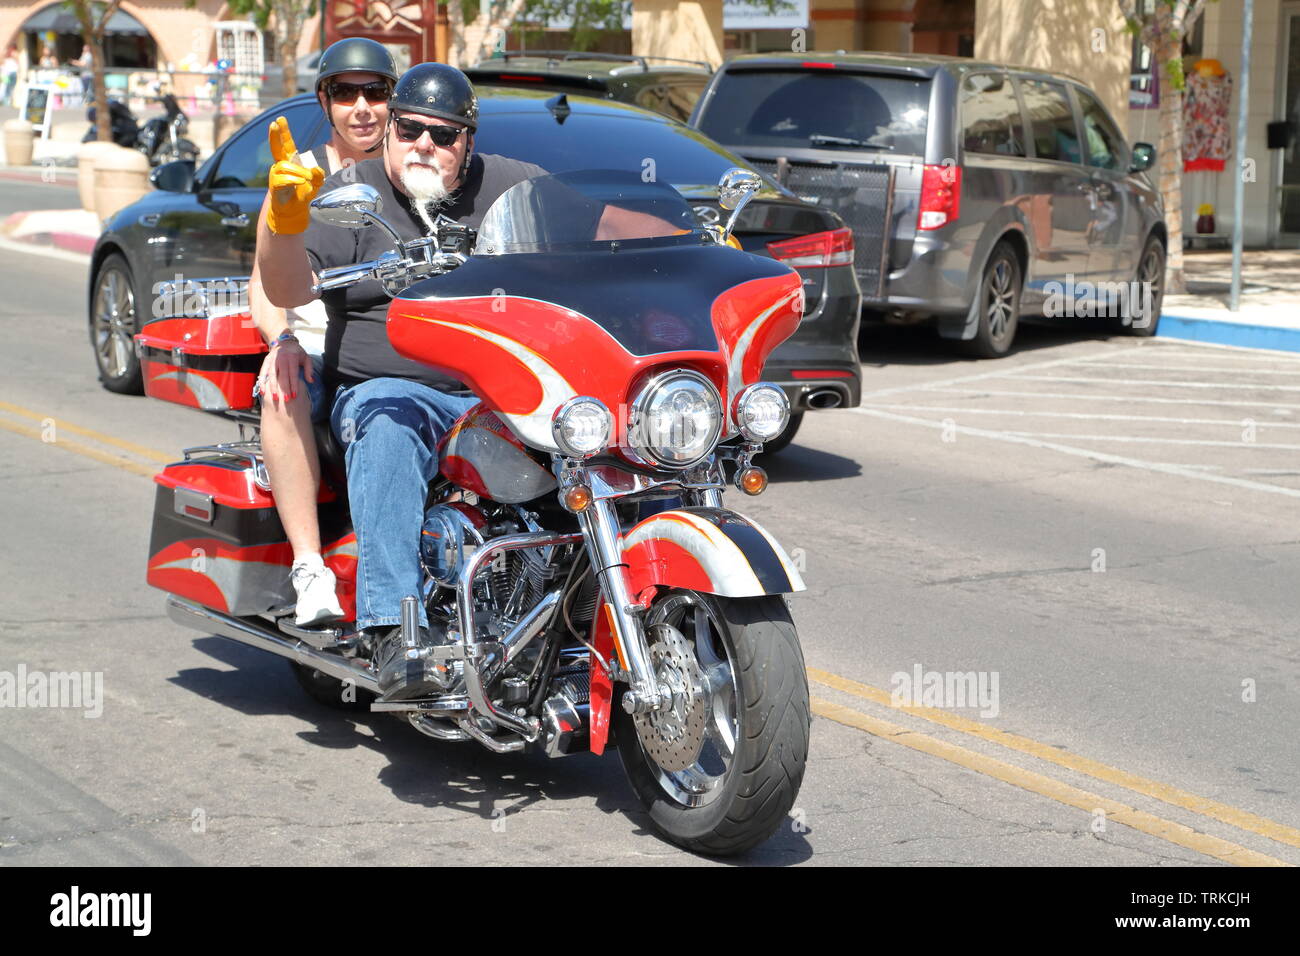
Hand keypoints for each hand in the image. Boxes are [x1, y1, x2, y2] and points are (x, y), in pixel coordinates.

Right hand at [257, 337, 311, 406]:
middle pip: (282, 376)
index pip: (293, 373)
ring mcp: (272, 360)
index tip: (294, 395)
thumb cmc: (297, 352)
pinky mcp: (266, 361)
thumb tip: (311, 381)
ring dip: (272, 387)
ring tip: (274, 398)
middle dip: (284, 389)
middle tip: (286, 400)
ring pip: (271, 375)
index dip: (293, 385)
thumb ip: (309, 369)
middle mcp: (281, 358)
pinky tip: (263, 391)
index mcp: (292, 357)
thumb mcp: (306, 358)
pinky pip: (263, 373)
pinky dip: (262, 382)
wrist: (284, 341)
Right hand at [266, 117, 323, 234]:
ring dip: (298, 172)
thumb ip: (318, 176)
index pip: (287, 145)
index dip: (283, 133)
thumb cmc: (302, 194)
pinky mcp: (274, 185)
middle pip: (277, 148)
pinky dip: (294, 180)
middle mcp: (281, 166)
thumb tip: (316, 169)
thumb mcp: (315, 184)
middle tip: (273, 124)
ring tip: (305, 180)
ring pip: (286, 167)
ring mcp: (276, 175)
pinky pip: (283, 179)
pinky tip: (300, 182)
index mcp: (290, 163)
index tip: (279, 120)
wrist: (294, 212)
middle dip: (275, 136)